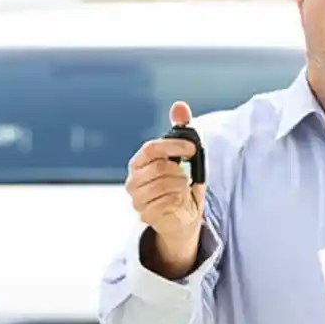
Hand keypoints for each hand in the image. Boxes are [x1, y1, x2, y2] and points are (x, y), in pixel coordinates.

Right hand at [124, 102, 205, 273]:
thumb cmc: (182, 184)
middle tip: (187, 177)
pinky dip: (180, 201)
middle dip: (181, 172)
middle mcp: (132, 180)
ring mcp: (137, 199)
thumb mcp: (185, 157)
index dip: (174, 146)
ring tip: (182, 190)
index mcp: (139, 162)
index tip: (192, 149)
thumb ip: (181, 131)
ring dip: (181, 187)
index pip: (151, 148)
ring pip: (165, 185)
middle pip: (160, 167)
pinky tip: (179, 202)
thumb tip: (180, 105)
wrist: (182, 218)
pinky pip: (168, 202)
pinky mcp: (145, 215)